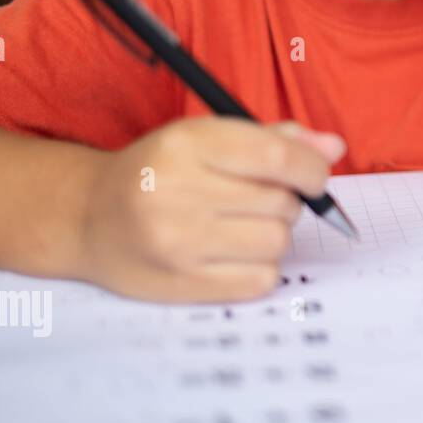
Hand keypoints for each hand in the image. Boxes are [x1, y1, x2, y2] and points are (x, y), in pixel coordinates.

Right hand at [76, 117, 344, 301]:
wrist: (88, 217)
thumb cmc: (161, 171)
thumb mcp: (207, 137)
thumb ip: (274, 139)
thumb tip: (334, 148)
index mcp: (186, 144)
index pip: (277, 157)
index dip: (313, 169)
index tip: (315, 175)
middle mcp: (176, 192)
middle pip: (282, 204)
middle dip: (287, 200)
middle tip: (259, 199)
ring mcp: (176, 243)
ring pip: (277, 243)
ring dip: (274, 234)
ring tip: (243, 225)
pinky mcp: (180, 285)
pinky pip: (261, 280)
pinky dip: (260, 267)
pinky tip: (233, 253)